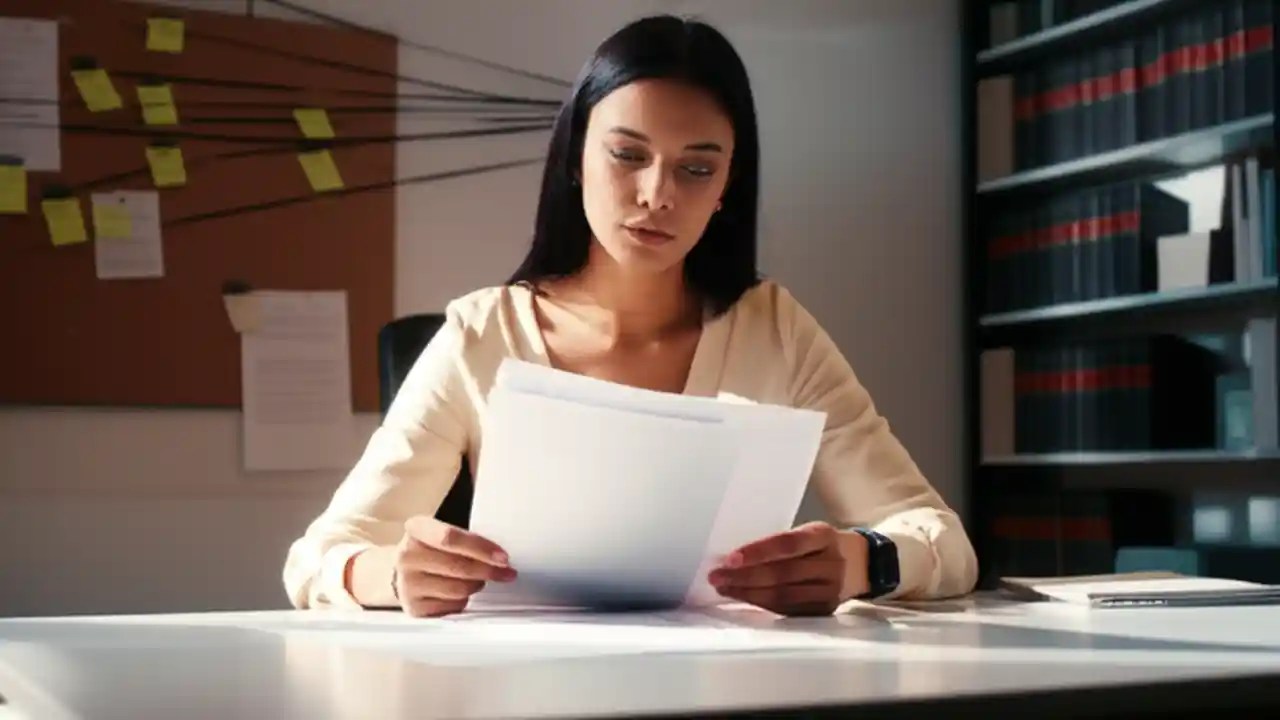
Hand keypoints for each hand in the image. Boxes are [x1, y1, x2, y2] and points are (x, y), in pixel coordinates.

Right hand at [394, 516, 516, 617]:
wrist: (403, 572)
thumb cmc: (432, 550)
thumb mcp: (442, 534)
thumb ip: (466, 540)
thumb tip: (500, 556)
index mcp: (416, 529)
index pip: (450, 538)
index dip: (480, 548)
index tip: (503, 557)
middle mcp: (407, 555)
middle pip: (458, 566)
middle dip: (488, 570)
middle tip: (506, 572)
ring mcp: (407, 583)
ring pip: (458, 589)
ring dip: (476, 586)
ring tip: (478, 581)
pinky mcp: (413, 608)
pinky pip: (451, 607)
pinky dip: (462, 601)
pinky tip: (459, 594)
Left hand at [708, 521, 865, 615]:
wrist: (861, 564)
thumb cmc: (823, 545)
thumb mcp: (810, 532)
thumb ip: (781, 542)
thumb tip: (736, 554)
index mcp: (824, 536)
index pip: (788, 545)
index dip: (758, 552)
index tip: (730, 559)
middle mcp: (830, 564)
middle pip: (782, 574)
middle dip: (745, 577)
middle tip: (717, 576)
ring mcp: (829, 590)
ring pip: (783, 595)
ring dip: (748, 593)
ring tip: (724, 587)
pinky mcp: (824, 610)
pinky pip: (787, 609)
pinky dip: (762, 604)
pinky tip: (744, 598)